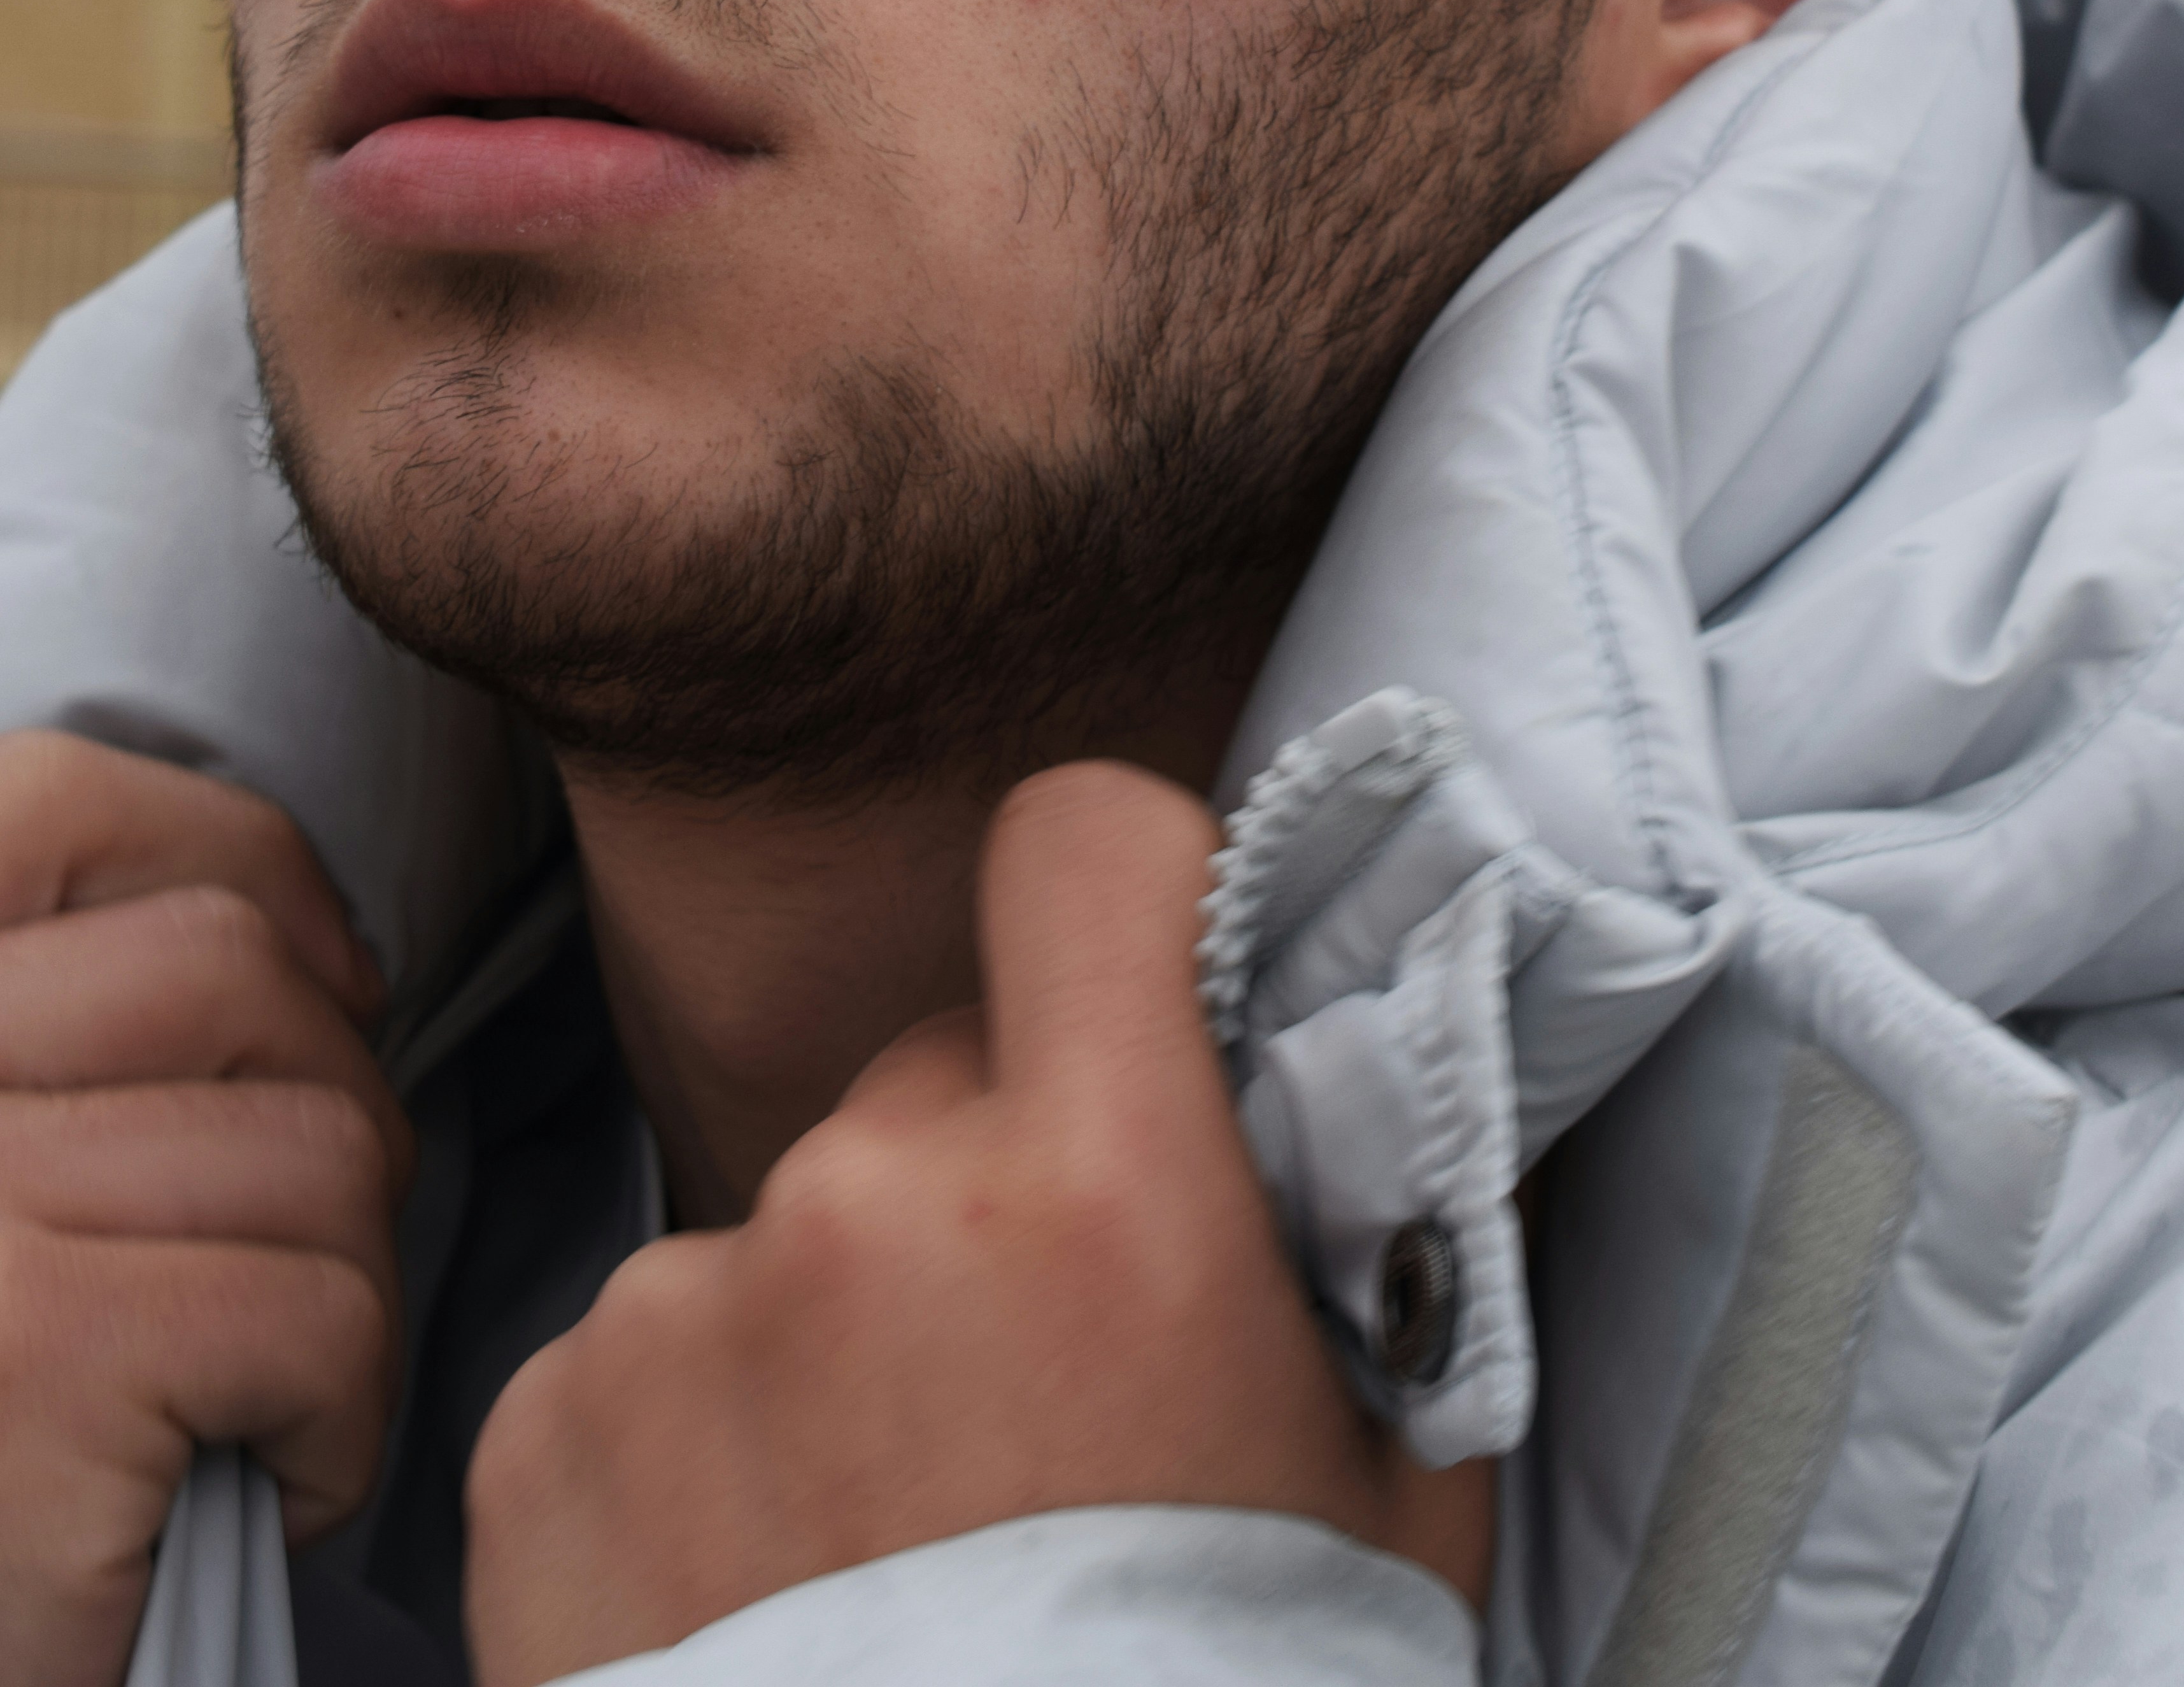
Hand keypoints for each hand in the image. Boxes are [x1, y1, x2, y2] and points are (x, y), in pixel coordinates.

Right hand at [0, 731, 411, 1686]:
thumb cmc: (7, 1407)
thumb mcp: (22, 1147)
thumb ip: (93, 1013)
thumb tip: (335, 958)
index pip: (63, 805)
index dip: (236, 864)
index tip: (322, 983)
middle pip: (227, 975)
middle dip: (321, 1109)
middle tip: (272, 1265)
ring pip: (314, 1148)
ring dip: (340, 1287)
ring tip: (249, 1393)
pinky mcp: (46, 1353)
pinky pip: (324, 1310)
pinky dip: (340, 1417)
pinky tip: (262, 1482)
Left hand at [467, 763, 1491, 1684]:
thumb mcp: (1389, 1476)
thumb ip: (1375, 1222)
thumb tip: (1377, 1030)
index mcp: (1103, 1189)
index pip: (1077, 838)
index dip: (1118, 893)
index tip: (1134, 990)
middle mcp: (874, 1204)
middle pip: (937, 1068)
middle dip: (987, 1181)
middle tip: (1029, 1396)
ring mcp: (683, 1316)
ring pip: (791, 1222)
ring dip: (839, 1328)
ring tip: (887, 1546)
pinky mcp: (542, 1430)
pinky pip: (646, 1353)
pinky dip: (699, 1446)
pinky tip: (765, 1597)